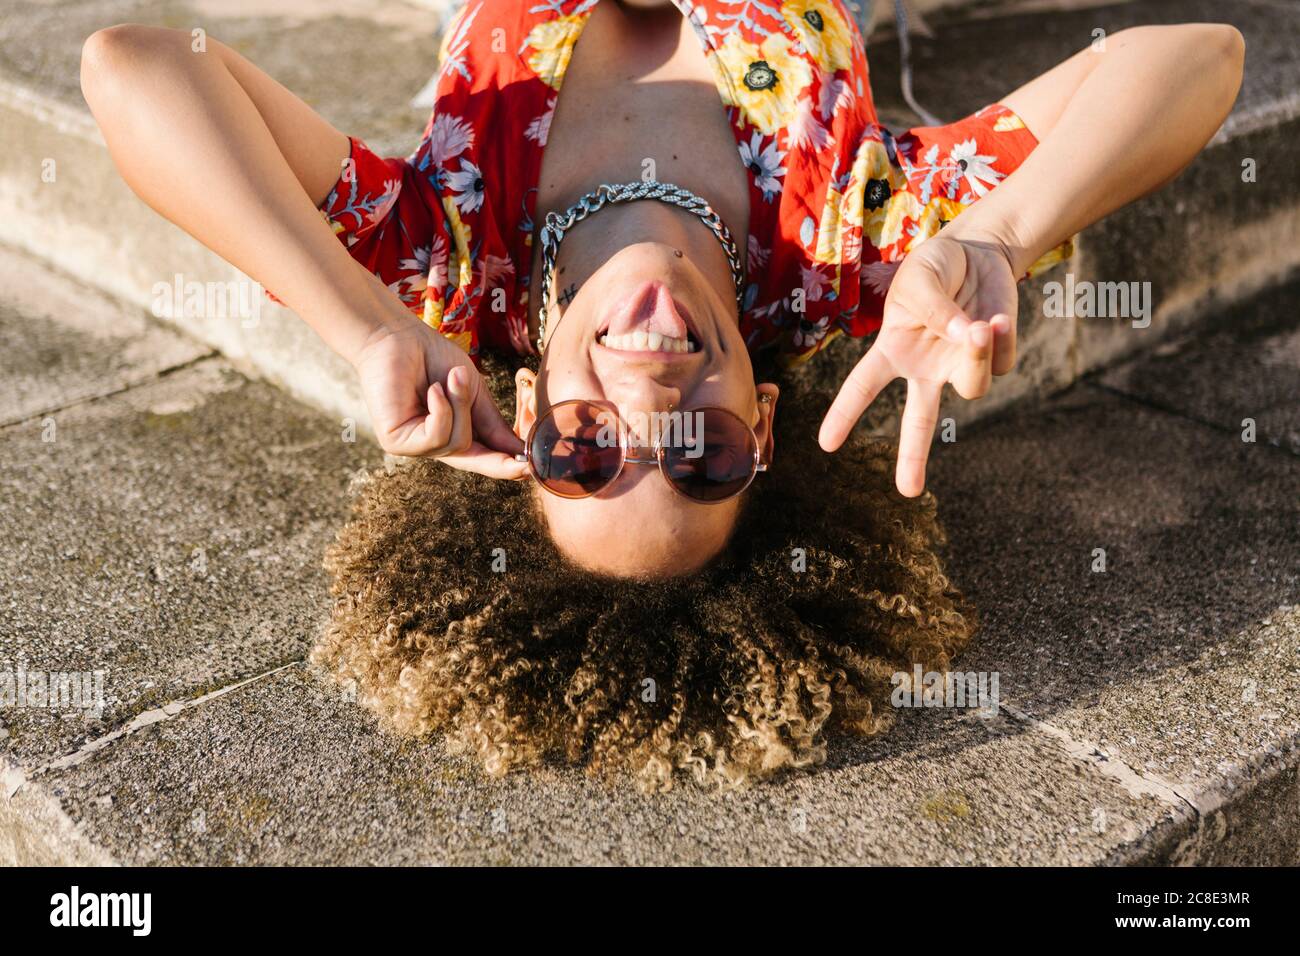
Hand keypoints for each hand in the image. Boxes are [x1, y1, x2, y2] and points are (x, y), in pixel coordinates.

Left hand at [352, 320, 526, 477]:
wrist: (398, 337)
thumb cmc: (432, 358)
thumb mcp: (474, 391)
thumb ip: (493, 422)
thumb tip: (521, 450)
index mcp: (453, 433)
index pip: (483, 458)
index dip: (506, 466)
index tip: (531, 469)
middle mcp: (433, 445)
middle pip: (476, 459)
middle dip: (497, 453)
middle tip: (522, 461)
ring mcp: (414, 447)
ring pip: (458, 443)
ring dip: (461, 406)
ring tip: (452, 379)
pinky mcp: (396, 443)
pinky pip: (436, 436)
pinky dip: (442, 409)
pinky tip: (433, 390)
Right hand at [818, 232, 1018, 496]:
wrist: (978, 251)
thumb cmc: (935, 267)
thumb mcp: (920, 280)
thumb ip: (935, 310)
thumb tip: (966, 340)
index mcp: (894, 352)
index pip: (863, 387)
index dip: (844, 415)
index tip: (826, 444)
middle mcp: (926, 368)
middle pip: (919, 422)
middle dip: (912, 456)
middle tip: (907, 491)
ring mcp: (961, 366)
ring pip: (973, 388)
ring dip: (977, 360)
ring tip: (979, 327)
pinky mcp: (996, 357)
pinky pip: (1002, 361)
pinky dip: (1002, 338)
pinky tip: (996, 317)